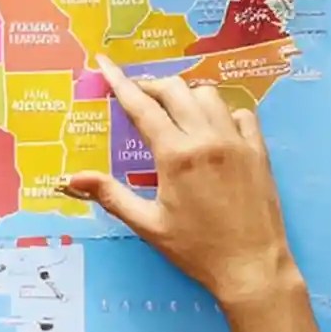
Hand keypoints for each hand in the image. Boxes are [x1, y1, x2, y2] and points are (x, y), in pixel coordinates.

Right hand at [63, 54, 301, 306]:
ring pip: (208, 95)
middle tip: (137, 95)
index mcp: (176, 155)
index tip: (105, 63)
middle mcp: (207, 139)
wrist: (252, 268)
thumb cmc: (197, 250)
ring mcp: (236, 142)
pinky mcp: (258, 151)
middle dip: (151, 85)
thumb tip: (72, 179)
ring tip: (174, 110)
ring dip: (186, 95)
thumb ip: (110, 195)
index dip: (120, 82)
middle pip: (174, 90)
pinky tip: (214, 127)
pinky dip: (223, 112)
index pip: (141, 106)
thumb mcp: (147, 225)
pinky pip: (241, 114)